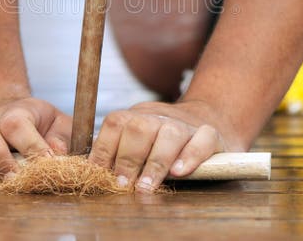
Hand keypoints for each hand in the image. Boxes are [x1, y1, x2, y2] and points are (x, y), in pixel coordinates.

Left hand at [89, 100, 236, 191]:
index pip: (116, 123)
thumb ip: (117, 152)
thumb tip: (92, 171)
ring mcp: (185, 124)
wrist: (205, 119)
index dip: (105, 148)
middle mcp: (160, 116)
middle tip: (123, 184)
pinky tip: (179, 172)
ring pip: (170, 133)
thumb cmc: (162, 140)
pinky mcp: (210, 134)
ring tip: (147, 186)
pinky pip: (202, 140)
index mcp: (137, 117)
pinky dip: (191, 155)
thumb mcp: (136, 140)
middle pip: (140, 127)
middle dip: (128, 158)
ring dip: (156, 161)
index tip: (100, 173)